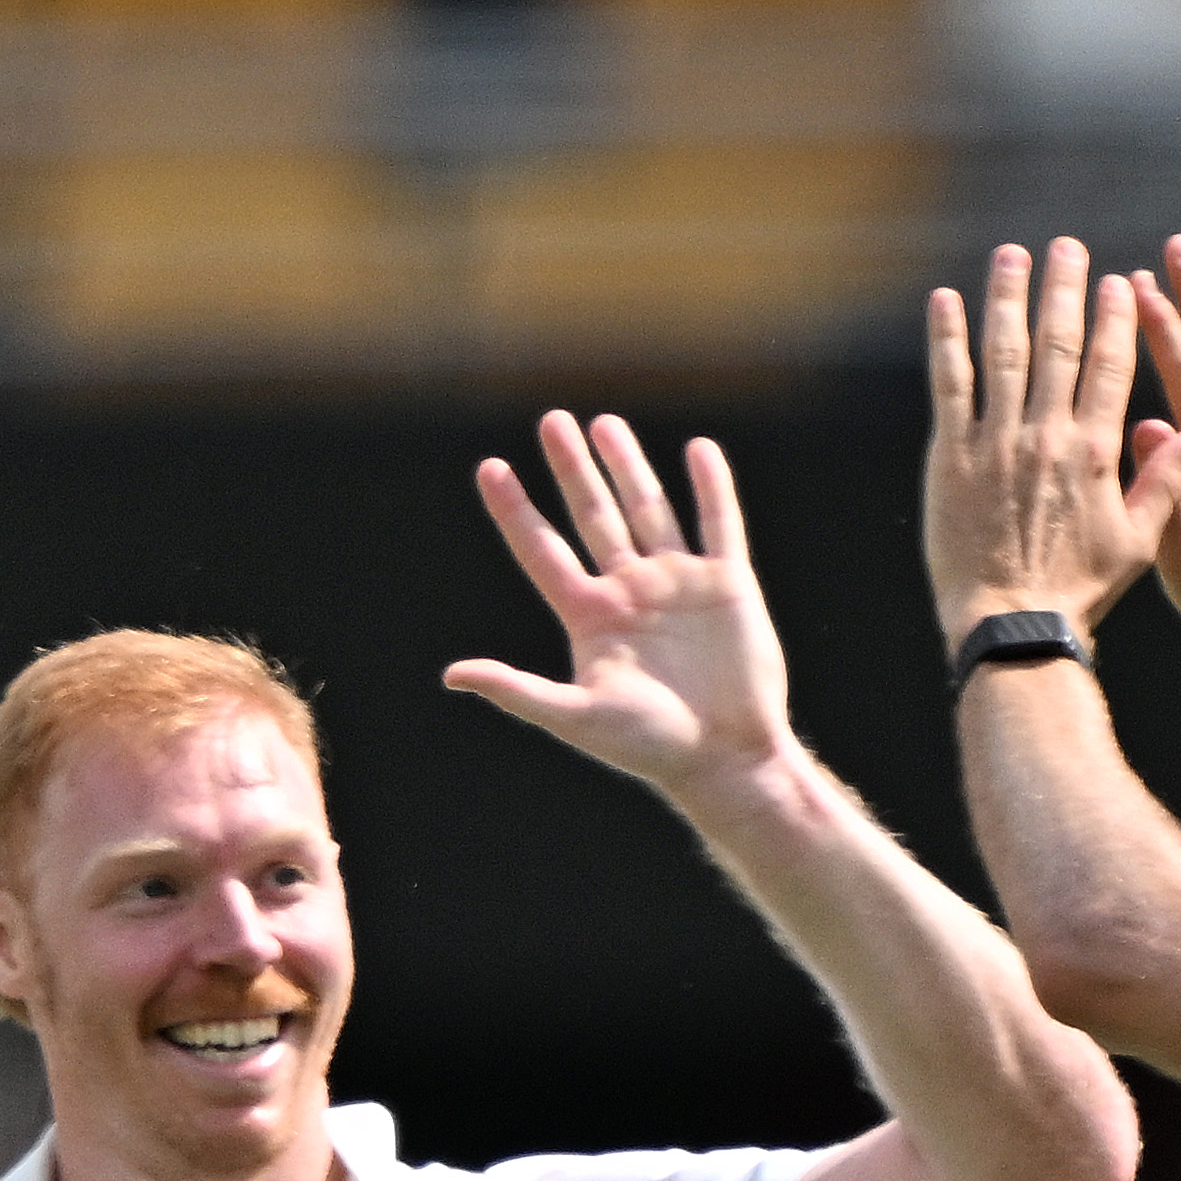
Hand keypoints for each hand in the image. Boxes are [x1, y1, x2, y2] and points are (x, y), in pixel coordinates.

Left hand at [447, 411, 801, 812]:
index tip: (490, 468)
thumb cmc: (649, 747)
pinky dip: (712, 486)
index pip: (542, 551)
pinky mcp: (727, 584)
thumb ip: (517, 690)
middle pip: (592, 516)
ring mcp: (678, 584)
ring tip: (604, 424)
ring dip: (628, 466)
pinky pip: (719, 523)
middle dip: (572, 469)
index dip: (515, 511)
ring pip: (648, 510)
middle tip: (552, 421)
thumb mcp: (576, 716)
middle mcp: (630, 592)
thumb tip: (452, 675)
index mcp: (590, 617)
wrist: (725, 758)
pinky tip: (698, 449)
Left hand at [924, 236, 1172, 641]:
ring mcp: (996, 442)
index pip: (1109, 366)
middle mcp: (1046, 435)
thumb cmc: (1076, 592)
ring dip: (1008, 297)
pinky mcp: (951, 458)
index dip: (1114, 319)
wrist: (1012, 626)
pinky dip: (946, 340)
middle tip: (1066, 247)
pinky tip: (945, 301)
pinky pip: (950, 386)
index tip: (1117, 282)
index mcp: (1094, 451)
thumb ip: (1160, 484)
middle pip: (1058, 344)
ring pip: (1004, 352)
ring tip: (1012, 255)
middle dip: (1064, 289)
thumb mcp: (1134, 544)